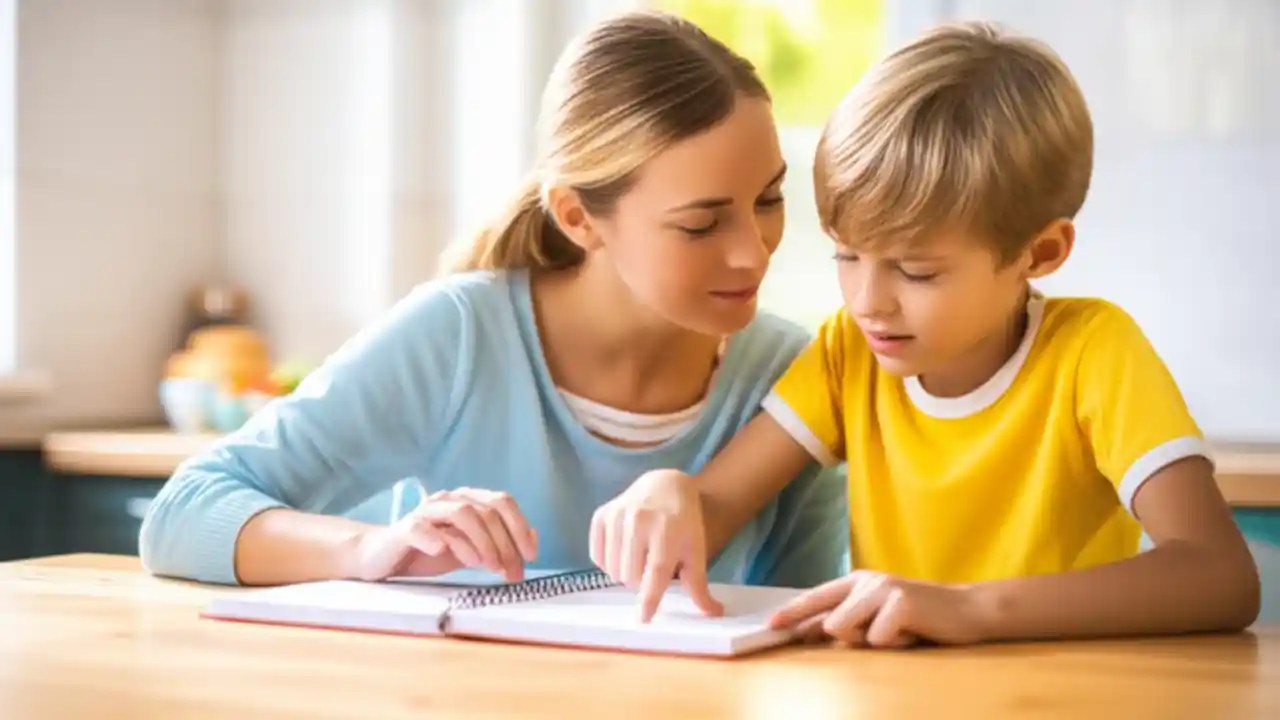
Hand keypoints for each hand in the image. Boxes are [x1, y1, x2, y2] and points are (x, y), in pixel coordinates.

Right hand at [353, 488, 537, 582]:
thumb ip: (497, 543)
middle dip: (505, 543)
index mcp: (467, 500)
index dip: (520, 526)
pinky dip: (436, 538)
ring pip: (462, 514)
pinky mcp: (404, 529)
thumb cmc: (428, 551)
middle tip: (511, 573)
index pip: (502, 502)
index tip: (531, 555)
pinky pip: (422, 528)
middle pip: (486, 511)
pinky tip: (444, 553)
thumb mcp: (470, 550)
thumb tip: (532, 540)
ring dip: (481, 541)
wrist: (381, 556)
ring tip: (487, 565)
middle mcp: (449, 500)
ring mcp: (426, 512)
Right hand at [590, 469, 723, 621]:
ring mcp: (618, 516)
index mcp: (668, 530)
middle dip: (641, 582)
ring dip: (625, 574)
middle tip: (651, 569)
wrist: (665, 484)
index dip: (649, 597)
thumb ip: (699, 584)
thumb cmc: (683, 523)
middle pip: (631, 576)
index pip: (656, 570)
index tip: (643, 618)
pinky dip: (609, 562)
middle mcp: (640, 520)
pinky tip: (622, 551)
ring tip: (638, 559)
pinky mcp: (602, 515)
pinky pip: (597, 557)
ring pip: (613, 570)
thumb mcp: (695, 550)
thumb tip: (714, 613)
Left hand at [768, 571, 988, 647]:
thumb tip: (808, 632)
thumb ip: (847, 621)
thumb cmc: (919, 619)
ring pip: (848, 630)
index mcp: (857, 582)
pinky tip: (912, 634)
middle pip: (828, 619)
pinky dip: (896, 645)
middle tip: (837, 641)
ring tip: (897, 634)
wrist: (966, 611)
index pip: (816, 597)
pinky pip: (879, 639)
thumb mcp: (878, 617)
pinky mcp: (900, 602)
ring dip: (872, 642)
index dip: (792, 613)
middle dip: (829, 637)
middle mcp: (866, 581)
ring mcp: (883, 589)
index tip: (770, 625)